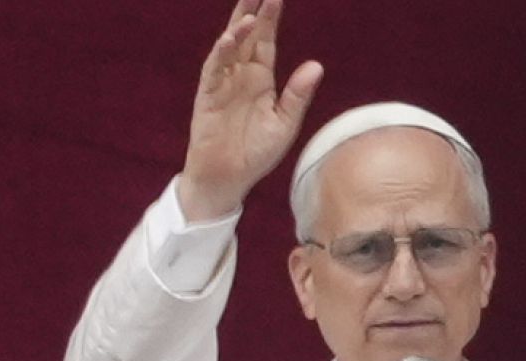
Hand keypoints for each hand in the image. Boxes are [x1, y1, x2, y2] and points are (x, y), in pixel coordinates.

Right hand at [177, 0, 323, 221]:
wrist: (229, 178)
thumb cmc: (256, 153)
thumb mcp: (285, 124)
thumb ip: (298, 95)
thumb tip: (316, 65)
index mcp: (261, 79)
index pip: (266, 41)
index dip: (271, 18)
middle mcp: (241, 75)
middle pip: (247, 35)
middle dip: (253, 11)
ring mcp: (222, 84)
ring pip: (229, 48)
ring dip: (238, 30)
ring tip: (250, 13)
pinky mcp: (208, 97)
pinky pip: (214, 70)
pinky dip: (220, 54)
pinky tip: (228, 40)